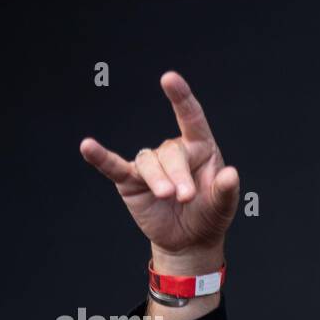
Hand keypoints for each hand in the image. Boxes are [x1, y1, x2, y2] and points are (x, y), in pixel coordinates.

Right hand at [79, 71, 238, 265]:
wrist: (189, 241)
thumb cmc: (209, 216)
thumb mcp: (223, 207)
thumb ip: (226, 191)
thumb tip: (231, 174)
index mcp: (200, 147)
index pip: (191, 117)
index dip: (180, 98)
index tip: (169, 79)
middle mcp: (174, 150)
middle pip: (171, 153)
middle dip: (178, 175)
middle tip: (185, 197)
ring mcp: (151, 164)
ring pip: (148, 162)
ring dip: (157, 179)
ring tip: (168, 196)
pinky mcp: (130, 180)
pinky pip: (113, 166)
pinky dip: (100, 157)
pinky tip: (87, 147)